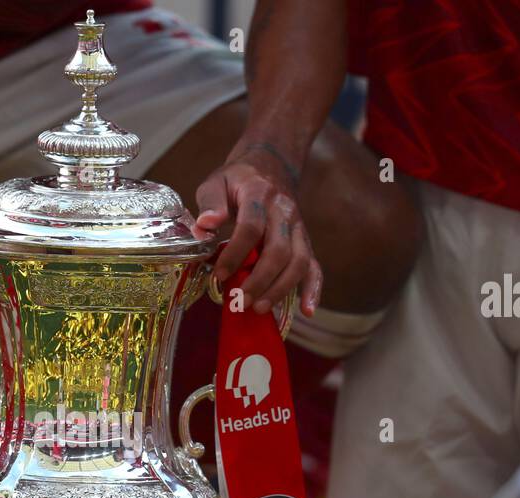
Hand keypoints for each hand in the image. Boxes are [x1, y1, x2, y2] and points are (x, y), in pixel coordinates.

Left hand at [194, 147, 321, 316]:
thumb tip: (205, 225)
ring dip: (281, 288)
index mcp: (259, 194)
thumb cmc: (237, 180)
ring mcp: (298, 227)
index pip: (251, 228)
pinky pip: (314, 266)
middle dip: (260, 280)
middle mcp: (284, 211)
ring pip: (299, 261)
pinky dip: (313, 289)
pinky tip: (306, 311)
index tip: (220, 275)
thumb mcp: (217, 182)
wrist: (269, 165)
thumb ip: (210, 202)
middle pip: (279, 250)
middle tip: (241, 302)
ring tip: (260, 309)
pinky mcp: (304, 241)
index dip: (236, 254)